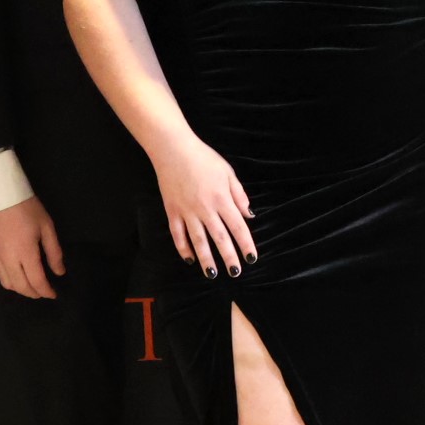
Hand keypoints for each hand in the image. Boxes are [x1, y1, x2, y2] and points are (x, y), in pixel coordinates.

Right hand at [0, 195, 64, 299]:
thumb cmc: (27, 208)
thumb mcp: (47, 227)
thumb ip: (54, 252)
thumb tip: (59, 272)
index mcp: (25, 253)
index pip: (36, 281)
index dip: (46, 291)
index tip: (53, 294)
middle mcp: (8, 260)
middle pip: (21, 287)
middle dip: (34, 293)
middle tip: (43, 292)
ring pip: (6, 284)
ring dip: (19, 289)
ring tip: (30, 285)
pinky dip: (6, 280)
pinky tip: (14, 275)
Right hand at [152, 136, 254, 279]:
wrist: (174, 150)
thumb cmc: (204, 158)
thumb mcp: (228, 172)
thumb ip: (239, 195)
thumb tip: (249, 215)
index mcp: (222, 198)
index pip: (238, 226)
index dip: (246, 244)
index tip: (252, 258)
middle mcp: (206, 209)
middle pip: (220, 238)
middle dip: (229, 257)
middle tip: (235, 273)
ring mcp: (187, 212)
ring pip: (198, 241)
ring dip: (206, 259)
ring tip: (213, 274)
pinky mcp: (172, 211)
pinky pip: (178, 235)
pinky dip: (183, 249)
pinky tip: (189, 259)